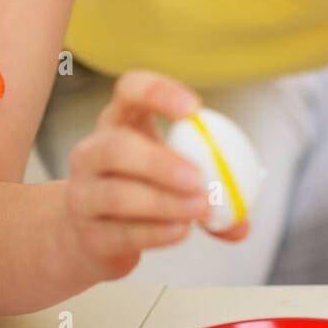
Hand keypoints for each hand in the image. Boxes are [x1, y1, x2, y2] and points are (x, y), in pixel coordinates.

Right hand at [62, 70, 240, 281]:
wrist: (94, 237)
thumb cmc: (144, 190)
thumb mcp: (173, 174)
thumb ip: (210, 184)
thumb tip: (245, 210)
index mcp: (119, 121)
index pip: (130, 90)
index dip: (159, 93)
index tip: (194, 109)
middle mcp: (92, 152)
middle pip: (117, 147)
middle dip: (160, 162)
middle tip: (198, 178)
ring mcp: (82, 193)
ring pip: (118, 195)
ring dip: (165, 203)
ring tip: (201, 209)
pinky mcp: (86, 233)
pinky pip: (122, 232)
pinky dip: (157, 233)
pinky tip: (182, 231)